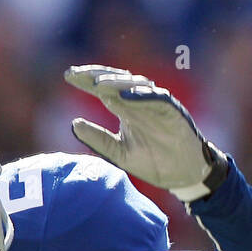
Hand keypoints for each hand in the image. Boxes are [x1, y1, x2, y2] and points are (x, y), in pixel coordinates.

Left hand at [66, 66, 227, 200]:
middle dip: (97, 75)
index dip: (86, 81)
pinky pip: (158, 98)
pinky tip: (125, 94)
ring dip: (117, 83)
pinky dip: (142, 95)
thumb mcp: (119, 153)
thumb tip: (72, 123)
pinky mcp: (173, 111)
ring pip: (136, 85)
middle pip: (117, 81)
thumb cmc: (154, 163)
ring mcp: (156, 105)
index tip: (67, 75)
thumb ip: (98, 138)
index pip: (103, 90)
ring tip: (97, 84)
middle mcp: (140, 103)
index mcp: (126, 110)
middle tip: (77, 73)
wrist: (184, 176)